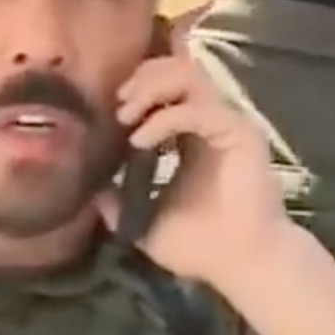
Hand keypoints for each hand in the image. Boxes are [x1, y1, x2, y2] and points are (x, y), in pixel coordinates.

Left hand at [101, 56, 286, 287]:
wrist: (241, 265)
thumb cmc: (202, 247)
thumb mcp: (146, 224)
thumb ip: (121, 204)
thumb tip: (92, 192)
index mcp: (191, 136)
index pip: (167, 88)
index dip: (138, 88)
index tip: (111, 111)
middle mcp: (211, 122)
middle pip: (177, 69)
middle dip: (142, 78)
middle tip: (118, 103)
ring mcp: (227, 124)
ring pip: (189, 76)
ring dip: (151, 88)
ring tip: (126, 115)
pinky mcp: (239, 133)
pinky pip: (197, 110)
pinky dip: (165, 118)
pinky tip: (140, 139)